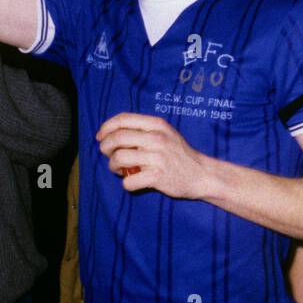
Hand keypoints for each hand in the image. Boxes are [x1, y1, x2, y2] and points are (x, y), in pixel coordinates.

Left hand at [96, 114, 213, 198]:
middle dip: (105, 147)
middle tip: (108, 155)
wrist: (202, 174)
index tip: (100, 136)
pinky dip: (126, 183)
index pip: (124, 119)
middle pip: (117, 138)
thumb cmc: (178, 154)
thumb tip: (112, 133)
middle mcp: (157, 138)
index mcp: (157, 125)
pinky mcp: (158, 177)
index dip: (107, 127)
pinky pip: (128, 181)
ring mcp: (157, 157)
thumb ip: (143, 130)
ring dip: (113, 166)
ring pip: (119, 159)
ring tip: (120, 169)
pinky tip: (133, 181)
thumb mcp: (165, 133)